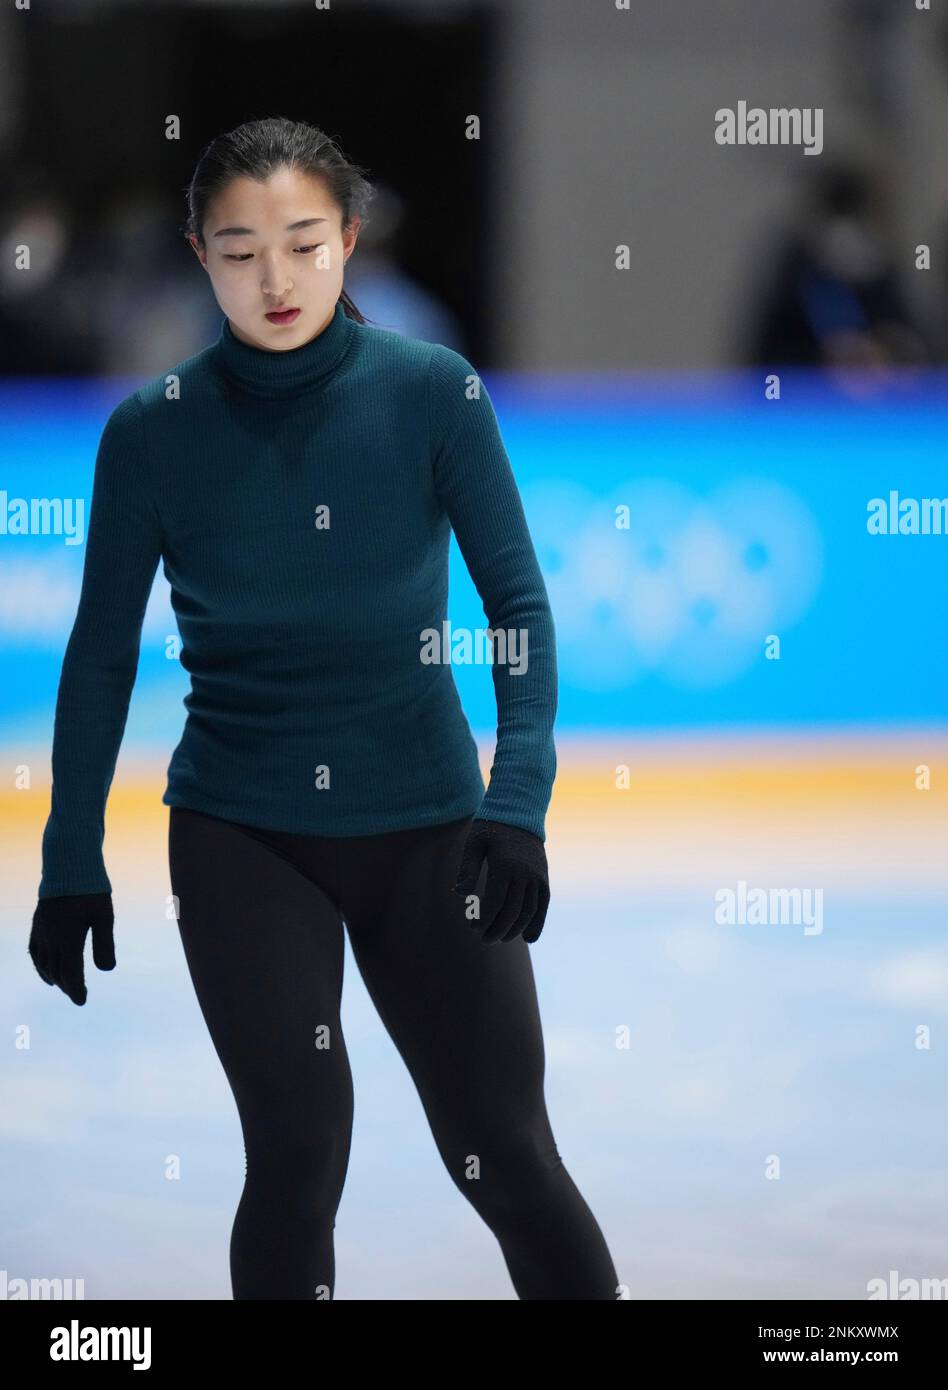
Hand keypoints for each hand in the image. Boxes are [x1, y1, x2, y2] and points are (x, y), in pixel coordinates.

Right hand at [28, 893, 115, 1005]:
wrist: (68, 866)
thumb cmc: (90, 891)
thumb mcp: (104, 916)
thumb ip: (104, 944)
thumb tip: (107, 970)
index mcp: (68, 938)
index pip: (70, 973)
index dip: (75, 989)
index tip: (82, 1001)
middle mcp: (51, 938)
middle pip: (56, 971)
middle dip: (67, 986)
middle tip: (78, 995)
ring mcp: (41, 931)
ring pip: (43, 963)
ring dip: (53, 977)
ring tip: (63, 986)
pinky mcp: (38, 923)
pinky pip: (34, 951)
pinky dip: (39, 965)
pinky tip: (46, 970)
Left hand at [452, 818, 549, 943]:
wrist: (520, 813)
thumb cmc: (491, 828)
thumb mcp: (474, 843)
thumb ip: (467, 869)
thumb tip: (460, 895)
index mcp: (505, 864)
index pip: (495, 901)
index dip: (484, 918)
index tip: (473, 928)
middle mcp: (524, 873)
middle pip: (512, 910)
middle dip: (498, 929)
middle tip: (484, 939)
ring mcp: (537, 876)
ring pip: (529, 910)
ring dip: (515, 929)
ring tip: (501, 939)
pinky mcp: (544, 878)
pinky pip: (543, 904)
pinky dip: (538, 922)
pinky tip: (529, 938)